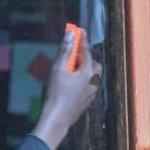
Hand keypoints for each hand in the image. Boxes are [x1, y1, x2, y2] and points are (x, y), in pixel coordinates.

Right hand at [31, 27, 99, 149]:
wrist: (56, 119)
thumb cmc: (55, 93)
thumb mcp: (57, 69)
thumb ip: (65, 51)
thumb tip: (71, 35)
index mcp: (88, 72)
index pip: (86, 51)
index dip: (81, 39)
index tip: (79, 30)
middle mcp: (94, 81)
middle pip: (94, 63)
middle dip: (85, 57)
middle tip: (72, 55)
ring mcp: (92, 92)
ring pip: (93, 76)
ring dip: (85, 69)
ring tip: (71, 69)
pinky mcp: (87, 101)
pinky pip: (89, 85)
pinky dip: (83, 80)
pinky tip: (71, 84)